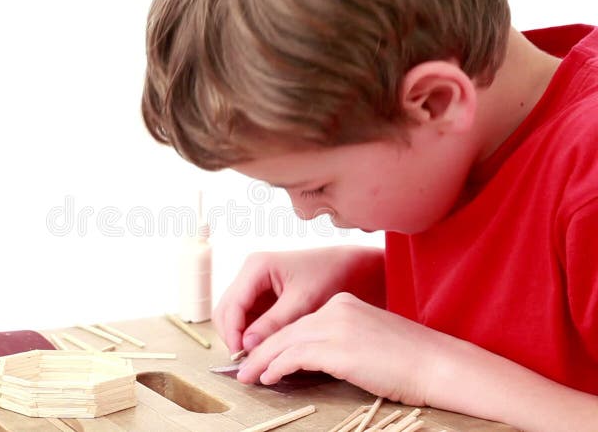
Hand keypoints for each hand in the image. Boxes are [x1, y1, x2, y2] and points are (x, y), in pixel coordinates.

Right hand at [212, 246, 383, 354]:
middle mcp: (249, 274)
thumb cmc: (328, 276)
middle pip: (225, 311)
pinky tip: (261, 350)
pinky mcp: (260, 297)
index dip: (232, 332)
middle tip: (246, 363)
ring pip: (233, 317)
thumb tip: (248, 346)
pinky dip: (250, 336)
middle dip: (232, 337)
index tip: (241, 357)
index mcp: (256, 267)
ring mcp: (253, 286)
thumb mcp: (302, 302)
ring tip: (254, 360)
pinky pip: (246, 319)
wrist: (347, 267)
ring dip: (239, 338)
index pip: (232, 304)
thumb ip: (274, 323)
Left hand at [236, 292, 452, 405]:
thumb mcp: (368, 342)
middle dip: (261, 350)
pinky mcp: (339, 348)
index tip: (259, 355)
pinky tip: (269, 378)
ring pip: (285, 342)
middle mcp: (337, 309)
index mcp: (344, 304)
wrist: (439, 365)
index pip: (299, 323)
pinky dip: (277, 367)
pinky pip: (295, 356)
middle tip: (242, 367)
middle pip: (286, 330)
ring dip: (262, 361)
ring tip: (247, 376)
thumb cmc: (410, 361)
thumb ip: (337, 343)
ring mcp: (337, 326)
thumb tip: (308, 360)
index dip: (275, 340)